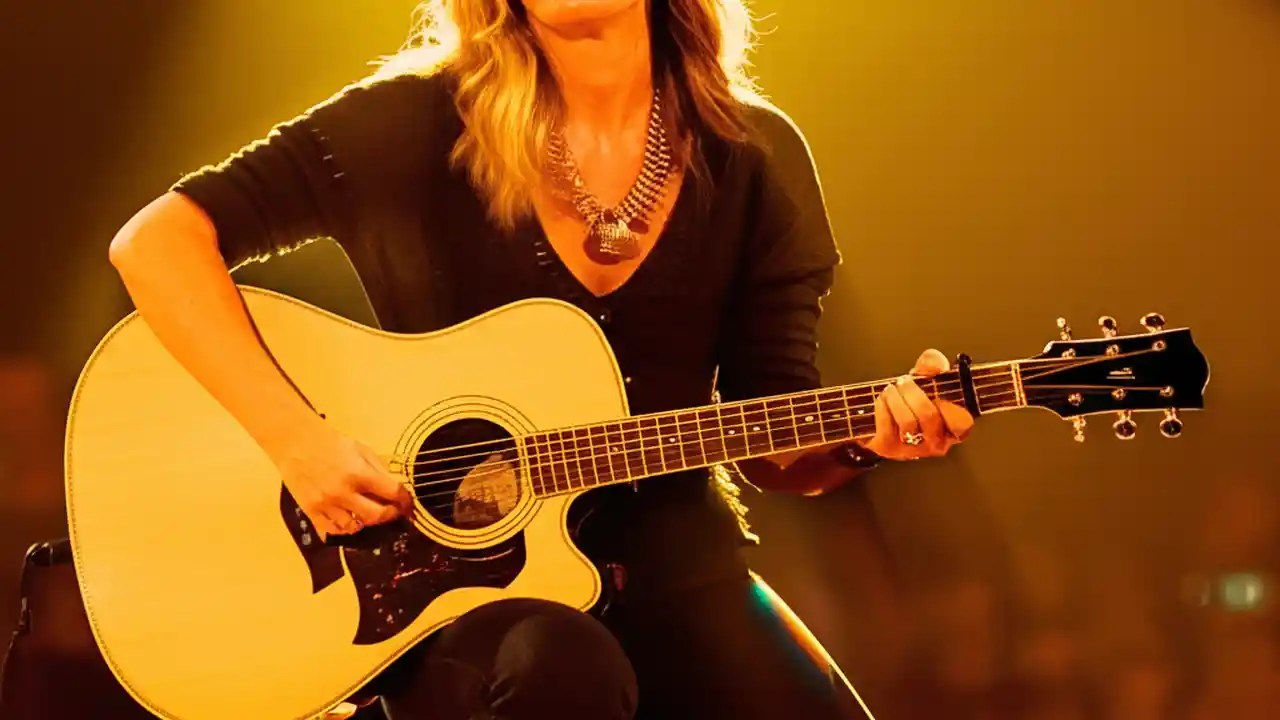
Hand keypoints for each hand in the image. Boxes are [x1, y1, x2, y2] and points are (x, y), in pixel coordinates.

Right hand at [269, 419, 413, 536]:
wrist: (296, 442)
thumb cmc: (331, 443)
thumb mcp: (362, 449)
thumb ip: (379, 469)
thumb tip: (395, 488)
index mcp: (359, 473)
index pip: (392, 493)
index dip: (405, 500)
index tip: (408, 504)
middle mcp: (343, 492)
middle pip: (376, 516)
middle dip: (389, 514)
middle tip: (391, 510)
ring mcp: (326, 504)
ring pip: (355, 526)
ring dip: (366, 522)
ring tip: (368, 514)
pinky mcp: (311, 511)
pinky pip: (332, 530)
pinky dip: (344, 528)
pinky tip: (349, 519)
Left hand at [861, 349, 973, 460]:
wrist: (881, 420)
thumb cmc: (911, 401)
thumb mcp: (926, 380)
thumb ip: (933, 366)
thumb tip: (934, 362)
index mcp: (953, 428)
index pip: (962, 423)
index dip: (949, 405)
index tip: (935, 391)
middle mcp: (936, 443)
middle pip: (929, 416)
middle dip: (913, 392)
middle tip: (903, 382)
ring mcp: (913, 449)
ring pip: (908, 421)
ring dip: (896, 398)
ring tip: (891, 390)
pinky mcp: (889, 449)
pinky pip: (887, 424)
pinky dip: (882, 406)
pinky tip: (883, 400)